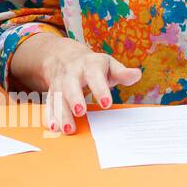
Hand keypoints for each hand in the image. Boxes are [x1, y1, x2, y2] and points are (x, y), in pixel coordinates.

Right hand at [21, 38, 141, 134]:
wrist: (65, 57)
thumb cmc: (94, 66)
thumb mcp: (109, 64)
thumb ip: (122, 72)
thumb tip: (137, 74)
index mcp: (90, 65)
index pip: (95, 75)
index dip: (100, 89)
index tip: (106, 103)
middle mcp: (72, 73)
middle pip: (71, 85)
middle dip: (74, 98)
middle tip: (80, 112)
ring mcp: (59, 82)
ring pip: (58, 97)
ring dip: (61, 113)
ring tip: (68, 129)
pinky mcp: (51, 92)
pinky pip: (49, 104)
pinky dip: (50, 116)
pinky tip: (54, 127)